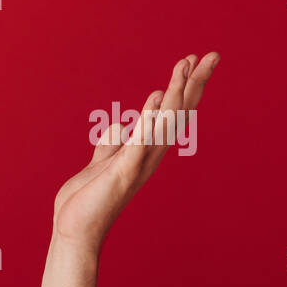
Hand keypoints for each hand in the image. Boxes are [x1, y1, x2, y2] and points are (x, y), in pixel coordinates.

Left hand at [53, 51, 219, 252]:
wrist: (75, 231)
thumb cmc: (87, 202)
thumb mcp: (100, 164)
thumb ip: (111, 145)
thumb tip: (119, 125)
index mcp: (144, 152)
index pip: (171, 115)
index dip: (183, 88)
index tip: (192, 61)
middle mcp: (148, 156)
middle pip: (178, 114)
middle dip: (193, 84)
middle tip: (210, 54)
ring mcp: (137, 164)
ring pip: (164, 124)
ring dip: (175, 94)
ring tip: (185, 66)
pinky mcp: (122, 172)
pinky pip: (139, 142)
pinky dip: (149, 120)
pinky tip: (157, 97)